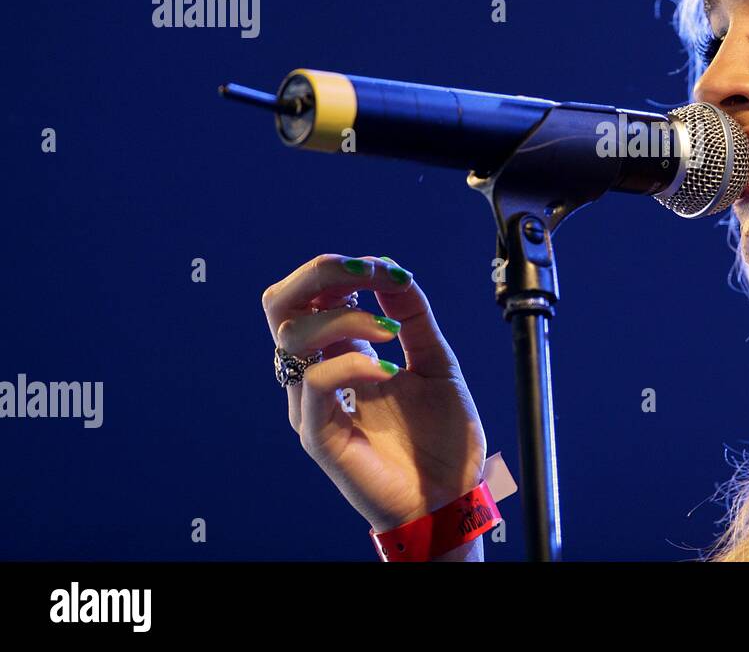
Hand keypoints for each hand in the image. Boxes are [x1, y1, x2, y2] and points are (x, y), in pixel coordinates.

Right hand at [262, 254, 487, 533]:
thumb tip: (391, 269)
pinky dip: (351, 362)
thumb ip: (413, 315)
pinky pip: (314, 383)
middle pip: (280, 304)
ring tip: (389, 332)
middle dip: (321, 274)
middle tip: (365, 273)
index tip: (381, 269)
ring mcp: (312, 405)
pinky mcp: (318, 436)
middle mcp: (317, 375)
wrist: (451, 497)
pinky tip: (387, 370)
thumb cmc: (440, 437)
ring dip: (346, 317)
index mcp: (339, 354)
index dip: (337, 269)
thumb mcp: (436, 360)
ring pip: (291, 336)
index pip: (308, 295)